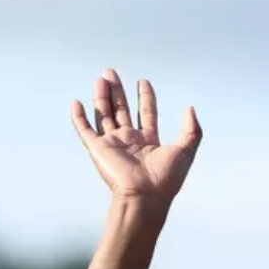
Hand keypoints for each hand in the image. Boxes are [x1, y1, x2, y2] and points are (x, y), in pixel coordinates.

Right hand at [71, 70, 201, 204]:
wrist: (145, 195)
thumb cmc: (166, 178)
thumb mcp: (186, 150)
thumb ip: (191, 129)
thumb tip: (190, 108)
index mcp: (149, 142)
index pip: (146, 113)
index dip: (145, 97)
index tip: (143, 81)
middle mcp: (129, 141)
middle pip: (121, 110)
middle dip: (117, 91)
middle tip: (111, 73)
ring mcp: (113, 145)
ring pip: (104, 115)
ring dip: (101, 97)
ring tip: (101, 78)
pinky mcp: (98, 150)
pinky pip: (85, 130)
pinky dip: (79, 117)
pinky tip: (77, 102)